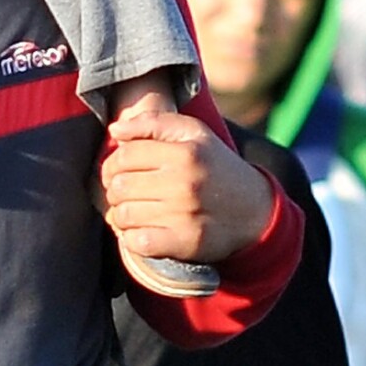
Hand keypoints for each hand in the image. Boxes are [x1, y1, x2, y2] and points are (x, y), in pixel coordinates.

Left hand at [100, 108, 273, 265]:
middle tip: (126, 193)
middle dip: (115, 190)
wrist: (254, 211)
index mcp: (185, 152)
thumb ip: (154, 123)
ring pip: (124, 216)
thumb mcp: (195, 133)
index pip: (124, 156)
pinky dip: (132, 239)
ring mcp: (185, 215)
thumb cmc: (216, 167)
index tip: (117, 172)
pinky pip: (137, 242)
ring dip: (121, 215)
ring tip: (133, 212)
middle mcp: (185, 183)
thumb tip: (115, 129)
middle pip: (120, 187)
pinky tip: (142, 231)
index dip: (111, 164)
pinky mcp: (185, 242)